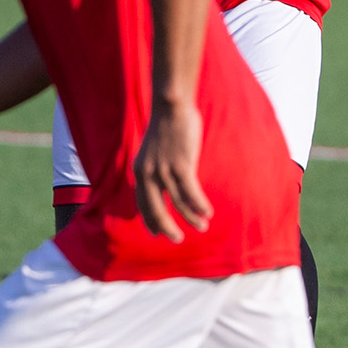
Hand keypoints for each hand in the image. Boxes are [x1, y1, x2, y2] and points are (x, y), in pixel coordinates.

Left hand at [134, 99, 211, 240]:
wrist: (171, 107)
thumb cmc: (166, 129)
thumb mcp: (152, 153)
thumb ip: (154, 170)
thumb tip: (163, 186)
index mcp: (139, 171)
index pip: (142, 203)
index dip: (149, 220)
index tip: (156, 234)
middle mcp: (148, 173)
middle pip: (156, 209)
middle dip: (167, 227)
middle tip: (177, 239)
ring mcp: (164, 170)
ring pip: (179, 202)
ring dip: (191, 217)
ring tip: (202, 226)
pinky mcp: (181, 165)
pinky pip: (191, 192)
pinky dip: (200, 205)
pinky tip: (207, 212)